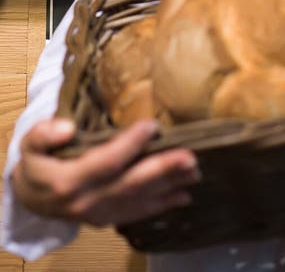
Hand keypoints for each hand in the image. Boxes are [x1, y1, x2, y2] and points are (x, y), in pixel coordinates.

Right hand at [12, 117, 200, 226]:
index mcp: (68, 181)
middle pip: (130, 185)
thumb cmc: (36, 163)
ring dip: (169, 186)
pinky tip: (184, 196)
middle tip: (190, 158)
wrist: (31, 199)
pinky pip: (138, 213)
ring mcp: (100, 214)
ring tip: (195, 172)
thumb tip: (67, 128)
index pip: (105, 162)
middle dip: (162, 171)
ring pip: (139, 200)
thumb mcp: (29, 144)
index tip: (152, 126)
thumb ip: (44, 134)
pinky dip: (162, 205)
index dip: (130, 145)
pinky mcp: (108, 219)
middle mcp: (87, 202)